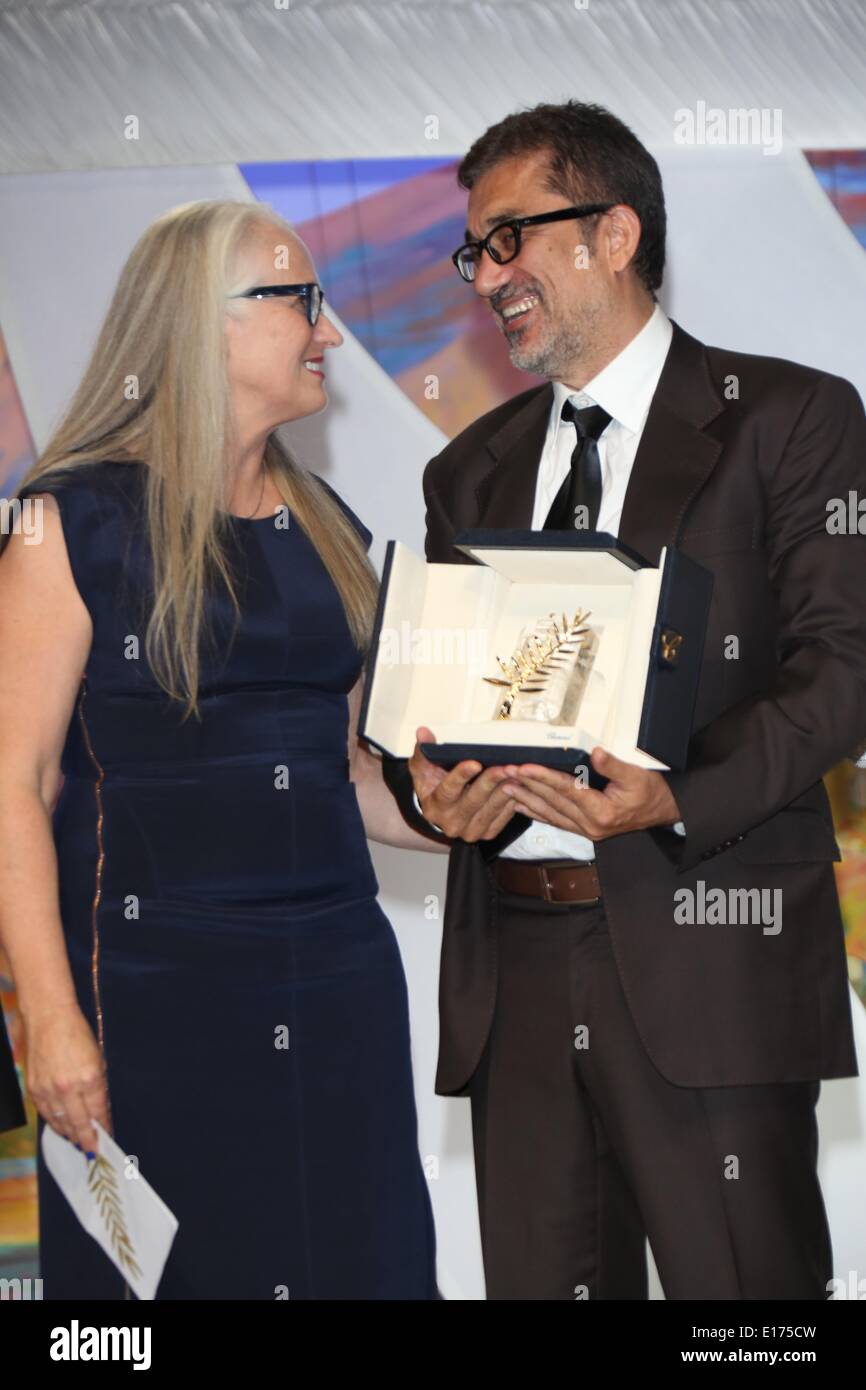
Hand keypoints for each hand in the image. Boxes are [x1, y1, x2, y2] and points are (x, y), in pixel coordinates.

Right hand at [25, 1005, 110, 1154]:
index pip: (99, 1112)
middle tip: (93, 1152)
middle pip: (80, 1124)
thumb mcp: (97, 1058)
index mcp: (89, 1078)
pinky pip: (46, 1113)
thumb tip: (99, 1109)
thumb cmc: (77, 1034)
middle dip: (88, 1140)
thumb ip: (98, 1085)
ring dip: (70, 1135)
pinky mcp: (34, 1088)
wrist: (49, 1018)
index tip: (107, 1138)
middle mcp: (68, 1087)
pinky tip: (62, 1128)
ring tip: (78, 1143)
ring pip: (61, 1122)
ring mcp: (49, 1089)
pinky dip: (55, 1123)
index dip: (103, 1128)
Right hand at [409, 726, 521, 841]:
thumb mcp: (422, 768)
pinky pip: (503, 817)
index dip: (461, 776)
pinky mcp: (487, 834)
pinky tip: (519, 786)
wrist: (441, 813)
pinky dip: (513, 801)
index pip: (448, 791)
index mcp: (435, 807)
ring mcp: (470, 831)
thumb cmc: (433, 786)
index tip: (475, 763)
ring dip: (506, 790)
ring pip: (492, 809)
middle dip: (491, 781)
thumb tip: (422, 732)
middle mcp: (451, 823)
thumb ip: (423, 750)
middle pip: (473, 800)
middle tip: (505, 766)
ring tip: (517, 773)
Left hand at [504, 746, 680, 840]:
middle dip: (528, 786)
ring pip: (550, 814)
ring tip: (506, 788)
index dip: (544, 777)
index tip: (525, 767)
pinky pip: (556, 821)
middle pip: (552, 802)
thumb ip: (613, 765)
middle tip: (506, 773)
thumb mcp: (637, 775)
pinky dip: (537, 812)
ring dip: (527, 800)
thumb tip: (596, 753)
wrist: (662, 812)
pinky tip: (522, 805)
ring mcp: (586, 830)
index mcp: (602, 812)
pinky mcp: (585, 830)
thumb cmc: (651, 793)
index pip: (566, 790)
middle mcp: (591, 825)